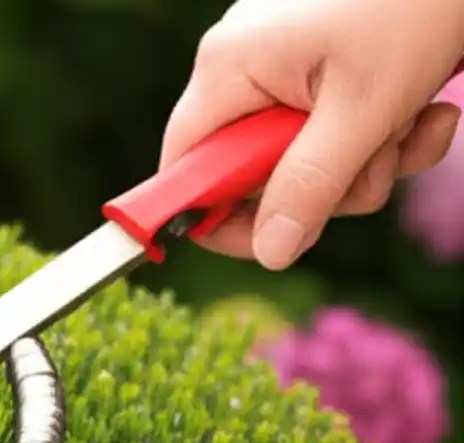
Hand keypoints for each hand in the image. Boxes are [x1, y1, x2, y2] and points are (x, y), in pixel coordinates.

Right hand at [161, 0, 463, 269]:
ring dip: (368, 160)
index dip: (213, 216)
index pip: (185, 167)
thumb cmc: (412, 6)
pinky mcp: (314, 60)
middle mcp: (240, 64)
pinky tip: (424, 112)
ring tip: (418, 123)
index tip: (267, 243)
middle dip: (326, 186)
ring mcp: (278, 60)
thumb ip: (310, 186)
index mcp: (228, 69)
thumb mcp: (364, 112)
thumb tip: (270, 253)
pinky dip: (380, 133)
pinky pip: (329, 125)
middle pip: (254, 170)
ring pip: (302, 154)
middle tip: (379, 168)